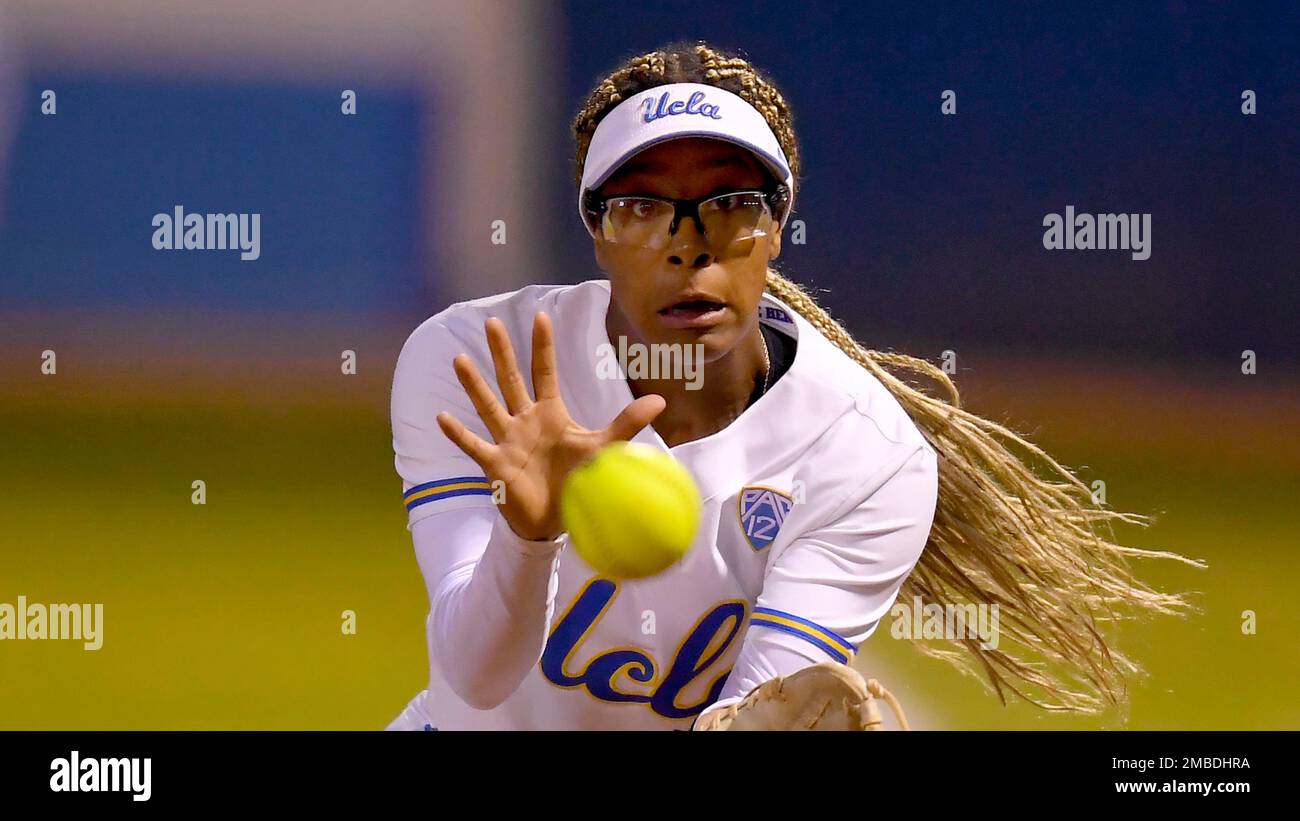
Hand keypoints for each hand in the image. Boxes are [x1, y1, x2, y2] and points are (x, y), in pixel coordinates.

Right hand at [436, 312, 665, 540]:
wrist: (555, 520)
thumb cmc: (576, 481)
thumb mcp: (603, 449)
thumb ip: (627, 423)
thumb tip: (659, 401)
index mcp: (550, 414)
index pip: (545, 373)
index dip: (543, 346)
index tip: (541, 315)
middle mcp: (525, 422)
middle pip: (511, 380)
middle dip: (502, 352)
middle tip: (491, 323)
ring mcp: (507, 441)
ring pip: (489, 407)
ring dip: (474, 385)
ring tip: (459, 359)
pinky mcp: (495, 464)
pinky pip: (474, 446)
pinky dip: (459, 433)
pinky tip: (442, 417)